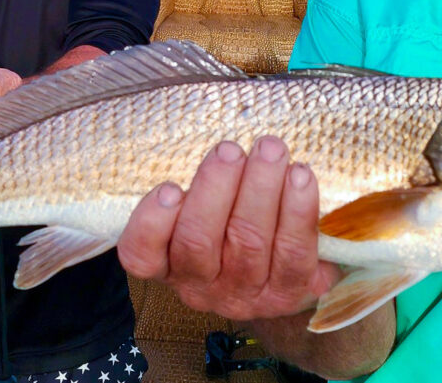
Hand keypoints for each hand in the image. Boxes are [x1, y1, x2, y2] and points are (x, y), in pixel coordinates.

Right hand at [117, 136, 340, 321]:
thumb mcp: (197, 210)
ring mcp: (245, 294)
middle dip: (216, 188)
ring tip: (270, 150)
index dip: (152, 223)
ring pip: (249, 241)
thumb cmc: (227, 226)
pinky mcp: (290, 293)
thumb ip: (194, 187)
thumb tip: (209, 146)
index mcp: (166, 264)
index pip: (142, 255)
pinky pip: (294, 253)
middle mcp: (200, 286)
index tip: (169, 188)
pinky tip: (299, 176)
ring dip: (261, 189)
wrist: (280, 275)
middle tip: (229, 149)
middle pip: (199, 241)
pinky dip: (296, 212)